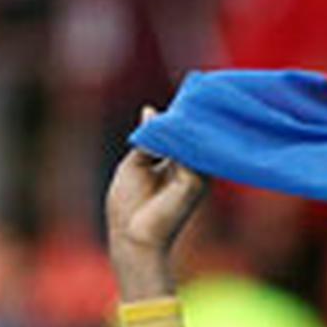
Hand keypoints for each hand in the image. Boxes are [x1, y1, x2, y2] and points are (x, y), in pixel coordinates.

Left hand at [105, 110, 206, 299]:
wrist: (132, 237)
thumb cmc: (129, 206)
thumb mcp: (135, 163)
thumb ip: (148, 139)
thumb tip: (151, 110)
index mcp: (179, 165)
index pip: (184, 134)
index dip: (181, 116)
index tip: (184, 92)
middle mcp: (193, 169)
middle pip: (193, 133)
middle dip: (187, 114)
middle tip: (189, 89)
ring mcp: (197, 175)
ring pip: (193, 137)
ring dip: (183, 122)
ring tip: (179, 107)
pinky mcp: (196, 180)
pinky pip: (190, 148)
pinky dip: (181, 134)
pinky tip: (173, 124)